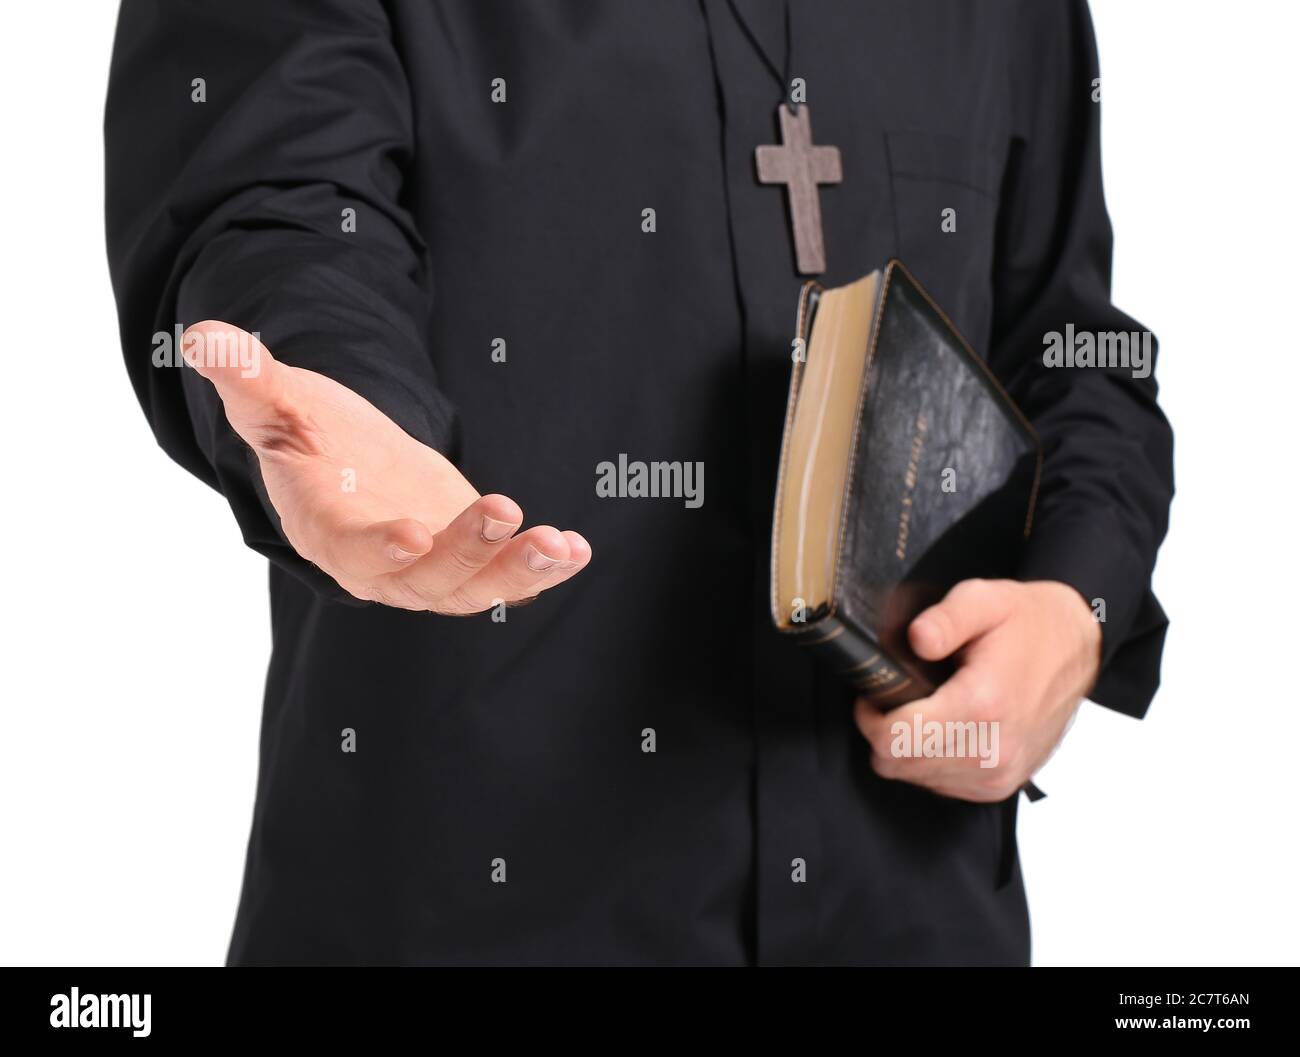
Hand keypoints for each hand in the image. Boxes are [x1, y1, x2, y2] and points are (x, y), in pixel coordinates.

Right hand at [182, 321, 590, 611]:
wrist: (350, 462)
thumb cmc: (311, 434)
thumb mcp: (280, 401)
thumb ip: (250, 378)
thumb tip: (205, 335)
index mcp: (327, 528)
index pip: (348, 549)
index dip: (376, 549)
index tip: (411, 538)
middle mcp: (380, 565)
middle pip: (423, 580)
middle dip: (467, 553)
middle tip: (507, 511)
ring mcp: (431, 568)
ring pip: (473, 588)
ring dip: (519, 572)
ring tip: (562, 546)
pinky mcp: (471, 559)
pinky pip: (507, 576)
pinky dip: (543, 569)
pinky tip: (578, 548)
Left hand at [854, 579, 1101, 801]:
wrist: (1078, 649)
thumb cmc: (1029, 623)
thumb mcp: (985, 599)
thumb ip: (945, 618)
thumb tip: (917, 639)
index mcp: (982, 705)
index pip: (894, 739)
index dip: (870, 715)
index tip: (876, 692)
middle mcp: (992, 750)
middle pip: (897, 762)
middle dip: (883, 730)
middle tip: (899, 696)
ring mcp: (998, 773)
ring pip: (914, 777)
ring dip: (906, 747)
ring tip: (926, 708)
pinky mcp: (1000, 784)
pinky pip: (939, 785)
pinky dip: (929, 760)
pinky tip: (944, 727)